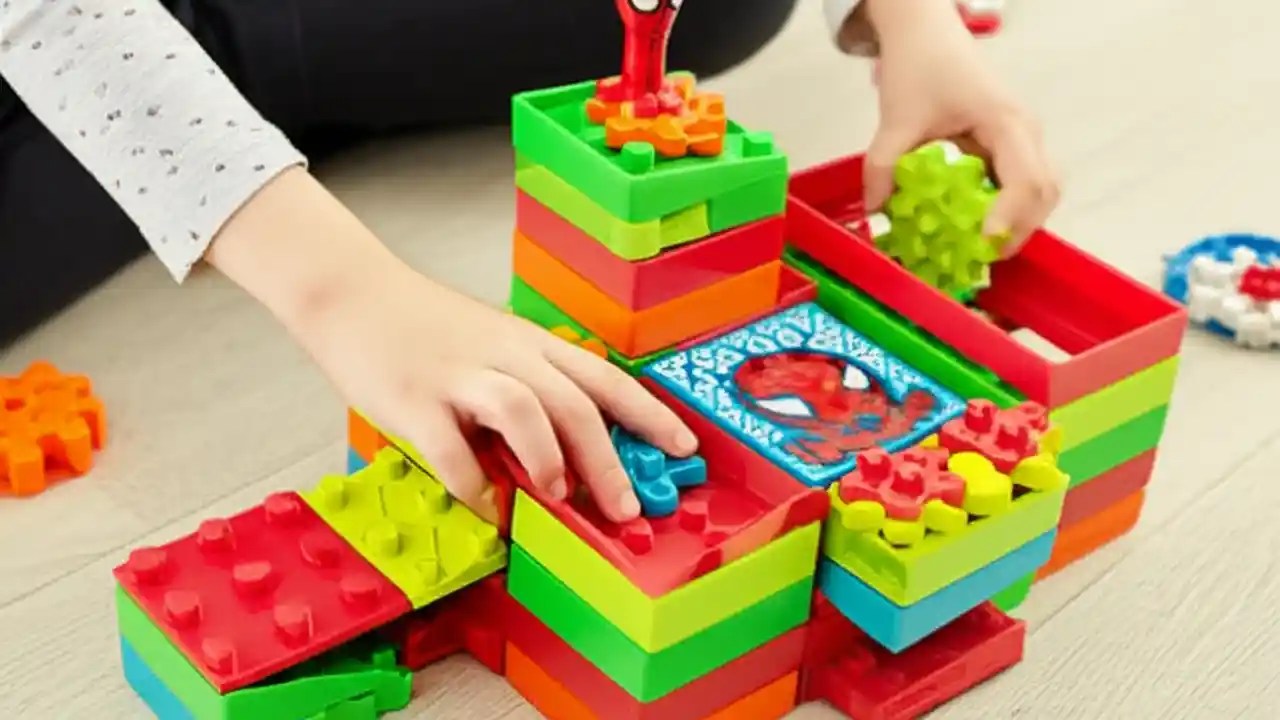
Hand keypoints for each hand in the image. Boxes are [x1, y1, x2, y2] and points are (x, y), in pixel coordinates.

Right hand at [206, 169, 695, 525]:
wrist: (352, 291)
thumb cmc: (424, 324)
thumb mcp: (491, 344)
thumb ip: (527, 387)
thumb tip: (564, 451)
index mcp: (530, 344)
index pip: (605, 379)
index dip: (649, 414)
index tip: (684, 448)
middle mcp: (505, 356)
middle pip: (576, 402)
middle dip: (609, 459)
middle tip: (627, 507)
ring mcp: (459, 376)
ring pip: (525, 410)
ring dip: (549, 458)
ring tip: (557, 496)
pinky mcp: (413, 399)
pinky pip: (451, 450)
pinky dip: (473, 484)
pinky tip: (484, 506)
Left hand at [862, 0, 1058, 253]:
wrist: (928, 36)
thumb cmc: (921, 67)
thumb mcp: (896, 119)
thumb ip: (884, 166)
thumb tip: (876, 214)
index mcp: (1006, 123)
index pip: (1027, 180)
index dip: (1010, 218)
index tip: (983, 242)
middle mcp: (1025, 135)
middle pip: (1043, 195)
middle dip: (1016, 232)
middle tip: (976, 259)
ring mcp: (1022, 143)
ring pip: (1039, 195)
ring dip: (1013, 226)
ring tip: (973, 250)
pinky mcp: (1010, 150)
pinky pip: (1019, 189)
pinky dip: (1003, 213)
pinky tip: (970, 229)